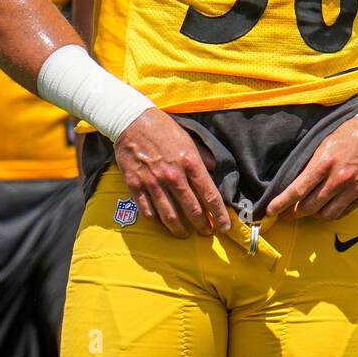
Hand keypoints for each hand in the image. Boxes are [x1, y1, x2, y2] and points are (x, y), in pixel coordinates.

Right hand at [113, 109, 229, 238]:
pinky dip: (157, 222)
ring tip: (186, 234)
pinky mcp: (135, 186)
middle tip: (207, 233)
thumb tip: (216, 171)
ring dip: (180, 229)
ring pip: (169, 215)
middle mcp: (173, 176)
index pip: (210, 195)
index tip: (225, 226)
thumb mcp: (191, 140)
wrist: (132, 122)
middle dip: (202, 225)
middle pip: (192, 209)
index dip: (219, 214)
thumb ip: (204, 158)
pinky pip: (148, 211)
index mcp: (190, 163)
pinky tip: (163, 225)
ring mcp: (153, 182)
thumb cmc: (164, 130)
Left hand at [266, 117, 357, 221]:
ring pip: (325, 214)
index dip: (281, 203)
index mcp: (325, 162)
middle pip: (309, 206)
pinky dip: (330, 212)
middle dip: (293, 212)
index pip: (298, 190)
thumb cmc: (346, 135)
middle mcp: (339, 178)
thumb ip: (309, 166)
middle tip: (286, 212)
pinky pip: (342, 213)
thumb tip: (290, 185)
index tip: (270, 211)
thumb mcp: (322, 145)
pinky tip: (325, 206)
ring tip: (307, 209)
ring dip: (313, 214)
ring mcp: (353, 188)